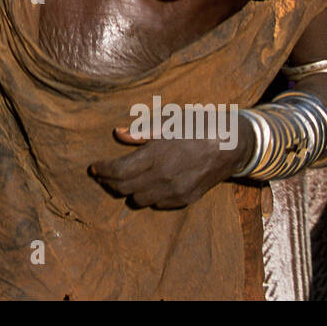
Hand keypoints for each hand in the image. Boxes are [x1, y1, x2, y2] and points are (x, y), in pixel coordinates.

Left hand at [88, 123, 244, 209]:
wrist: (233, 143)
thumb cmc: (199, 125)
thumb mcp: (169, 120)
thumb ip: (142, 130)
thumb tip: (118, 133)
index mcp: (157, 155)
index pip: (119, 171)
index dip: (102, 170)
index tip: (93, 167)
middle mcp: (165, 177)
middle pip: (125, 188)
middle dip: (109, 182)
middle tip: (102, 174)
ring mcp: (176, 191)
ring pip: (140, 200)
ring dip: (128, 191)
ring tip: (122, 180)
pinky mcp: (187, 199)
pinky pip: (158, 204)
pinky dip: (148, 196)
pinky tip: (146, 185)